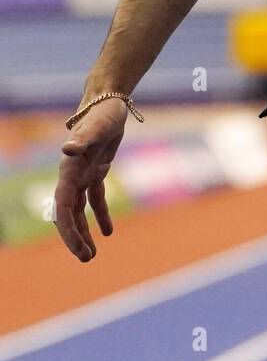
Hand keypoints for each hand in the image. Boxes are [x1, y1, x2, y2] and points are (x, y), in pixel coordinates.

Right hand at [54, 99, 127, 261]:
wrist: (108, 101)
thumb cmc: (102, 112)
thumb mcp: (96, 126)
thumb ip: (82, 139)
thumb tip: (67, 149)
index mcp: (68, 171)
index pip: (63, 207)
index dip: (68, 230)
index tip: (79, 248)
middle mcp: (72, 175)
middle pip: (68, 214)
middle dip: (74, 238)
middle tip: (86, 259)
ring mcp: (83, 174)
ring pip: (79, 210)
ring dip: (83, 231)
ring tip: (92, 254)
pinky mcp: (96, 171)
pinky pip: (96, 198)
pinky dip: (101, 215)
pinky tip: (108, 232)